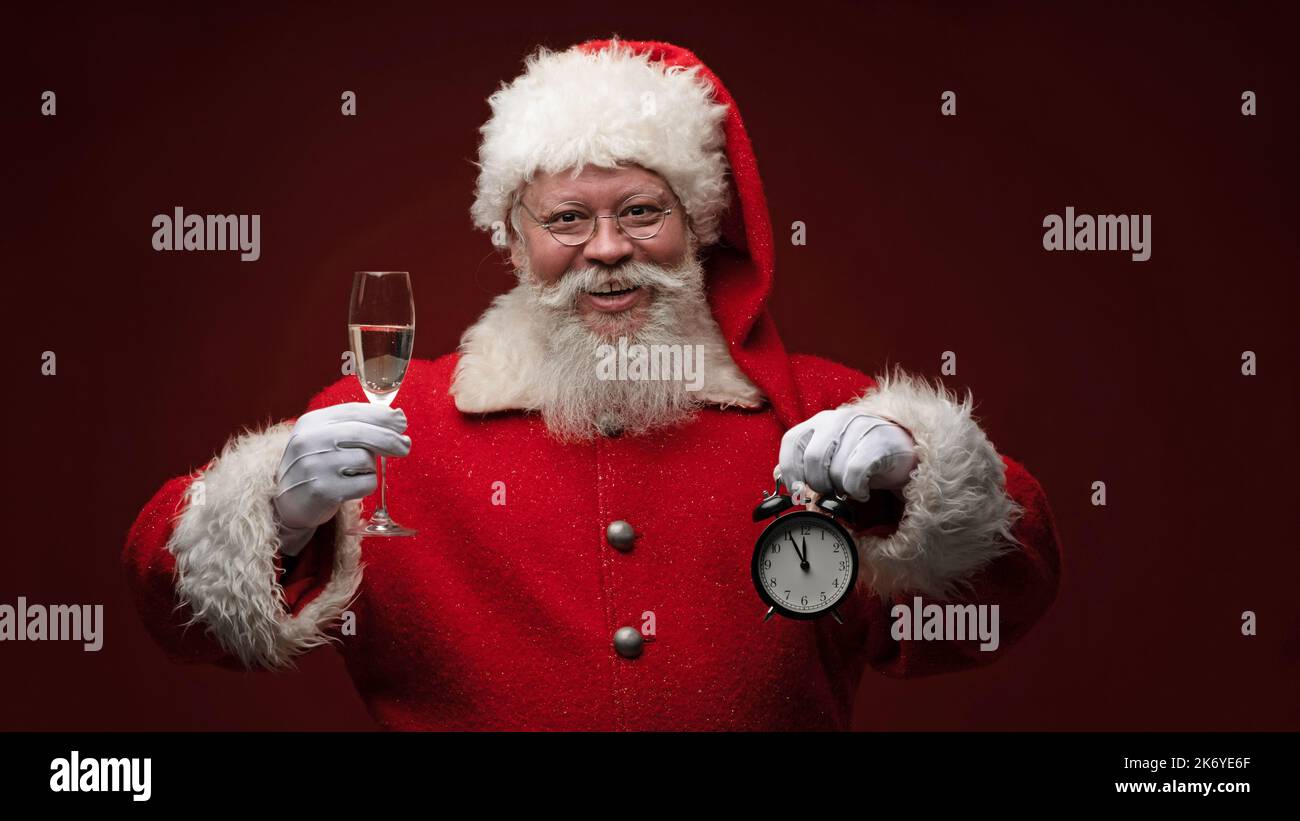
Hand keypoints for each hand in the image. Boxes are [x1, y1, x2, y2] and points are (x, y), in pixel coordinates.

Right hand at [273, 403, 410, 550]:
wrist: (286, 504)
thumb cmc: (316, 466)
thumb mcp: (325, 438)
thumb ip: (355, 425)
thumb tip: (397, 417)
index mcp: (311, 422)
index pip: (353, 411)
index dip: (382, 415)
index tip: (401, 421)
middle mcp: (309, 441)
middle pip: (362, 433)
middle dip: (390, 438)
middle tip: (405, 446)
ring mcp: (314, 466)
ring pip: (365, 459)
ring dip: (371, 467)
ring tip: (355, 473)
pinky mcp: (323, 490)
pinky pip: (365, 483)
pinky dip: (367, 485)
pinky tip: (352, 486)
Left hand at [778, 407, 916, 501]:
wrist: (906, 452)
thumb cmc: (864, 455)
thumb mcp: (831, 456)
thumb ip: (804, 463)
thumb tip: (778, 475)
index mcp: (821, 420)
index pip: (792, 440)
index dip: (789, 468)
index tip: (795, 489)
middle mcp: (838, 418)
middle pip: (812, 459)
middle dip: (817, 483)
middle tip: (829, 492)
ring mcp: (861, 427)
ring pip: (834, 469)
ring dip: (840, 488)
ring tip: (850, 489)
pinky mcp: (880, 442)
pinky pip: (854, 473)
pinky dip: (855, 490)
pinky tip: (862, 491)